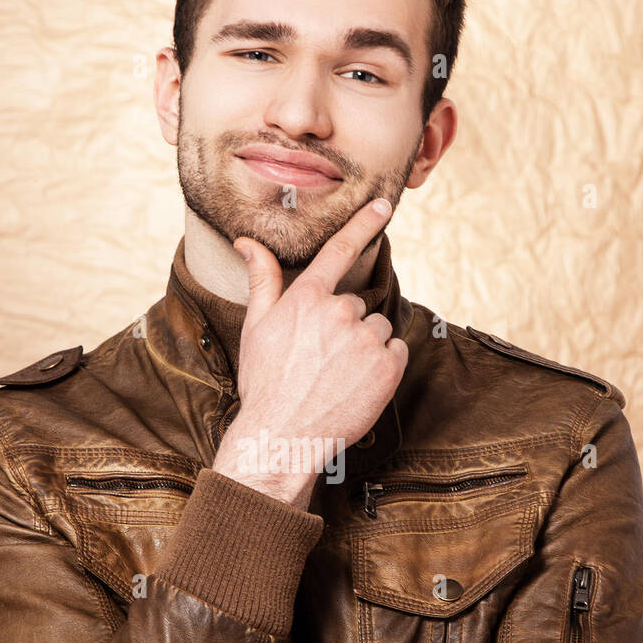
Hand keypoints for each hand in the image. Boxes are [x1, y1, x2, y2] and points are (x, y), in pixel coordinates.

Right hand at [211, 198, 407, 504]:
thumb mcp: (256, 327)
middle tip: (319, 361)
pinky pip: (395, 352)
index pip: (339, 250)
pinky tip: (356, 385)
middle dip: (344, 328)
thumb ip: (262, 280)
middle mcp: (338, 312)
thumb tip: (247, 242)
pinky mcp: (387, 367)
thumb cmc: (265, 384)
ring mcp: (365, 340)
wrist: (283, 437)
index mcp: (306, 298)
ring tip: (336, 377)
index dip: (364, 223)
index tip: (383, 205)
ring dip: (364, 348)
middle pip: (357, 306)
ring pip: (376, 330)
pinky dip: (382, 366)